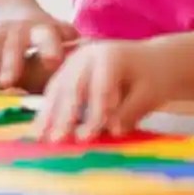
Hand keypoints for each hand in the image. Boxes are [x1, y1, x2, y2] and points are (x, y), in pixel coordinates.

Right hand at [32, 40, 170, 141]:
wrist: (153, 60)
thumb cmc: (154, 78)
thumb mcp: (149, 95)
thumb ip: (130, 111)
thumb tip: (112, 130)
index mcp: (109, 55)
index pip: (100, 86)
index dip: (94, 112)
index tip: (88, 137)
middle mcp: (86, 54)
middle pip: (72, 85)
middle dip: (63, 115)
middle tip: (57, 140)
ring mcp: (74, 61)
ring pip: (58, 88)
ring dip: (48, 114)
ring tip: (39, 138)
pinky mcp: (68, 72)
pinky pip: (55, 91)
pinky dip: (47, 111)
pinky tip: (40, 129)